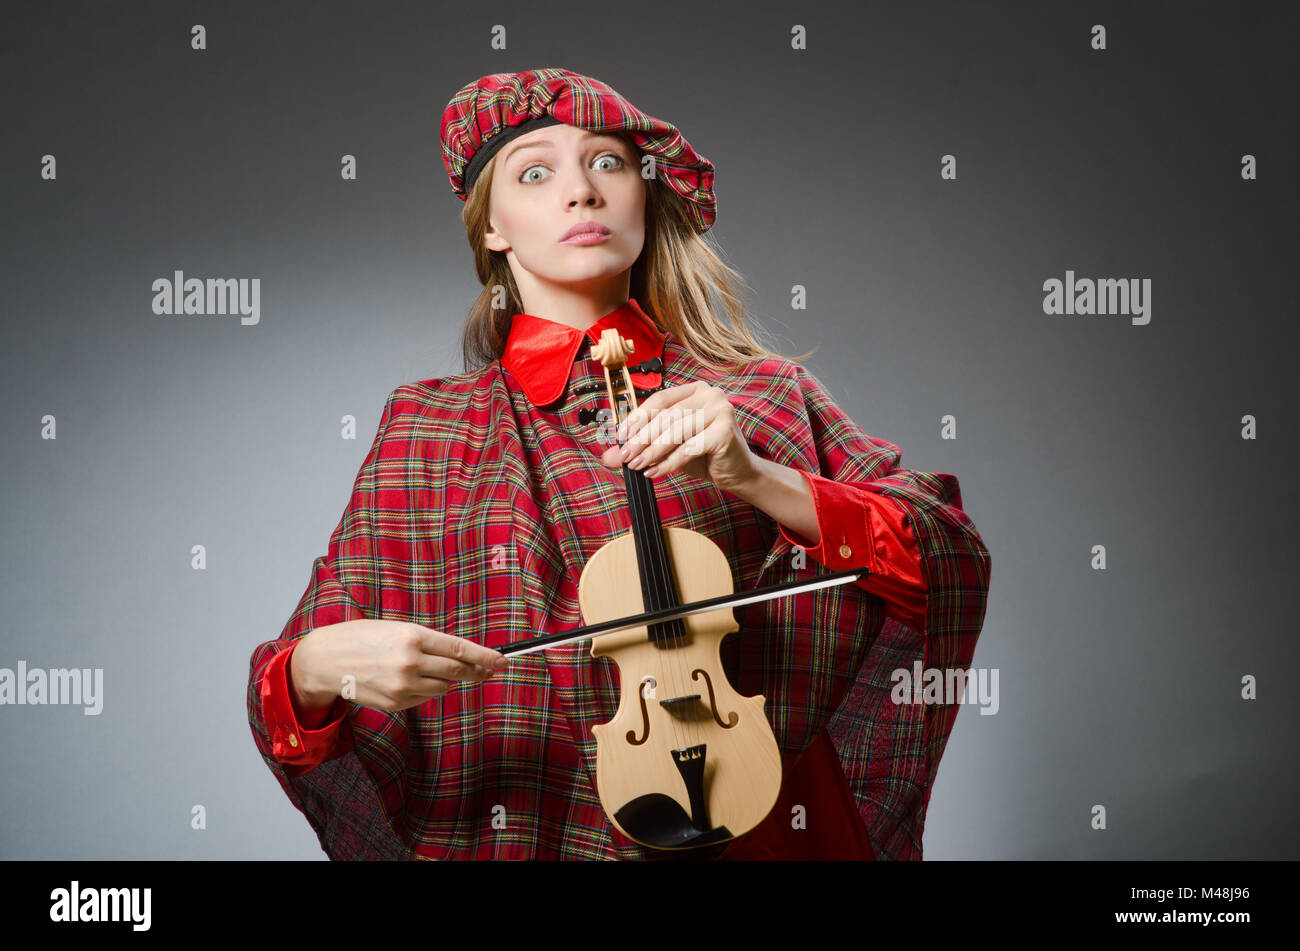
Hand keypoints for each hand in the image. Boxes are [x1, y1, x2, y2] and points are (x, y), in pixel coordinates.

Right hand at [290, 619, 508, 713]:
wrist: (326, 660)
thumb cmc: (362, 638)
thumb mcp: (396, 629)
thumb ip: (427, 642)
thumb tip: (461, 656)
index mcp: (412, 637)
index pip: (459, 649)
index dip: (485, 657)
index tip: (503, 661)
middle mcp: (410, 663)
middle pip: (457, 672)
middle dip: (477, 671)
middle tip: (491, 669)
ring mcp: (403, 686)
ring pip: (443, 687)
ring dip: (446, 680)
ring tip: (428, 667)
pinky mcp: (396, 704)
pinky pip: (424, 698)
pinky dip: (425, 689)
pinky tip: (408, 679)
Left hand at [597, 381, 760, 495]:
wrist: (737, 473)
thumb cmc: (703, 456)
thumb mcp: (667, 448)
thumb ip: (640, 447)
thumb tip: (609, 456)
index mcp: (694, 389)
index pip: (658, 400)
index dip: (636, 418)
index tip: (620, 437)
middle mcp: (709, 394)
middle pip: (666, 416)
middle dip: (641, 438)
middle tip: (625, 456)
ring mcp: (720, 410)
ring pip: (676, 431)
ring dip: (652, 451)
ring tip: (638, 466)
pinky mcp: (725, 431)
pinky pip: (689, 448)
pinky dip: (669, 463)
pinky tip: (655, 473)